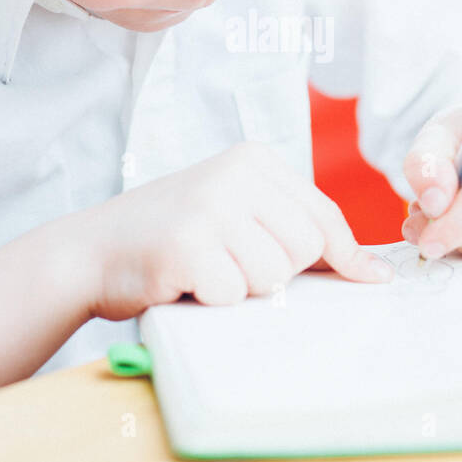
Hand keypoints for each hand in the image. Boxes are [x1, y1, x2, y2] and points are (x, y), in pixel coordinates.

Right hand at [81, 141, 392, 319]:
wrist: (90, 250)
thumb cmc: (171, 238)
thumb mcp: (235, 214)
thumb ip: (292, 230)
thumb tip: (370, 270)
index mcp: (254, 160)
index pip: (324, 214)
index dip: (347, 255)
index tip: (370, 279)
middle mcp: (235, 175)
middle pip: (305, 248)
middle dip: (276, 271)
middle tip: (229, 264)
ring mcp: (210, 206)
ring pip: (273, 276)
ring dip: (240, 288)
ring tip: (204, 269)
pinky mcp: (187, 243)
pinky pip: (232, 294)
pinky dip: (210, 300)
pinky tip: (182, 279)